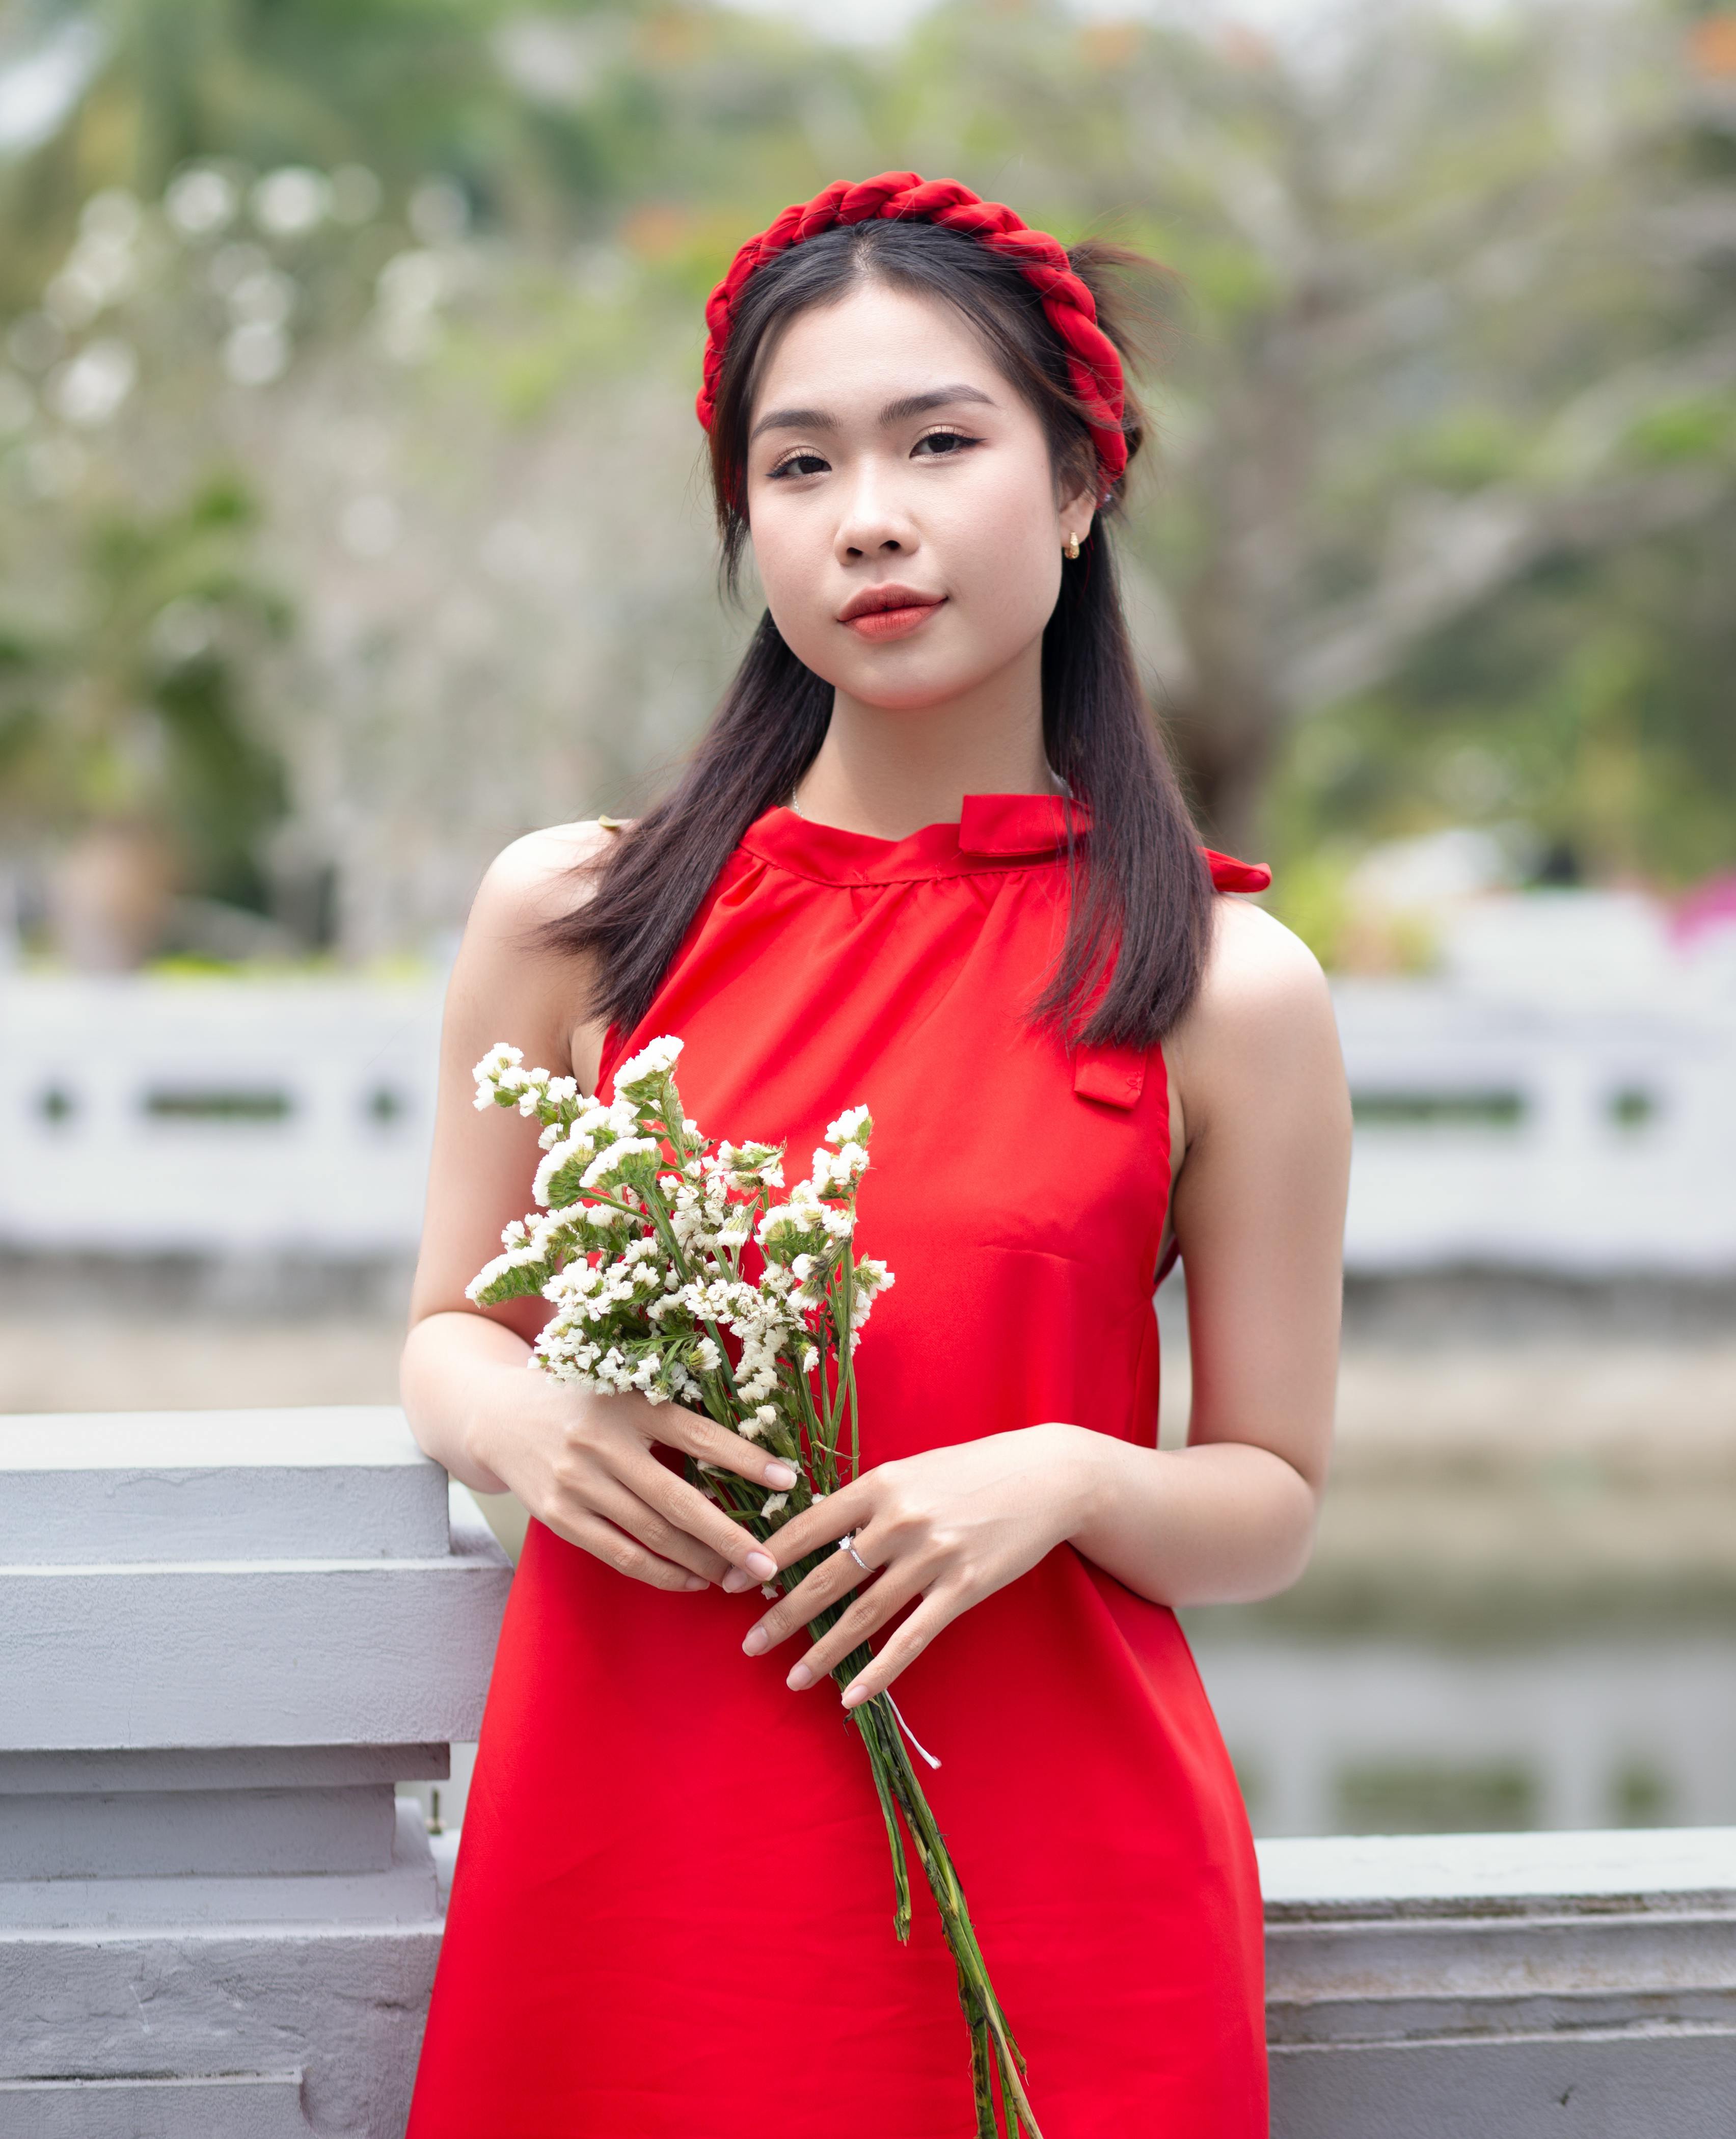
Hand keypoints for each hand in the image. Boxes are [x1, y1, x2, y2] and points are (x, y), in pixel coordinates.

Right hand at [468, 1371, 797, 1593]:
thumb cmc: (586, 1402)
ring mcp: (578, 1483)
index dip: (746, 1459)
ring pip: (653, 1535)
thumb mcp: (629, 1390)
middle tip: (770, 1563)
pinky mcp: (559, 1516)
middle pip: (678, 1500)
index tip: (788, 1482)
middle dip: (730, 1537)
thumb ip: (676, 1415)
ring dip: (702, 1562)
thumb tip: (750, 1454)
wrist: (501, 1417)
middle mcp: (603, 1443)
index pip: (699, 1436)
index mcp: (631, 1404)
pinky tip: (694, 1582)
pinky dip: (661, 1573)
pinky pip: (620, 1555)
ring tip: (740, 1576)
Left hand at [741, 1423, 1102, 1705]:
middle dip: (782, 1615)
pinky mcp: (964, 1587)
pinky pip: (913, 1638)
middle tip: (749, 1645)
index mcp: (879, 1484)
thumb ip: (866, 1500)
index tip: (730, 1583)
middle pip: (826, 1577)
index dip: (765, 1558)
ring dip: (824, 1652)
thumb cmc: (970, 1471)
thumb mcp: (911, 1470)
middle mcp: (900, 1519)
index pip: (807, 1526)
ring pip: (864, 1615)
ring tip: (792, 1679)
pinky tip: (852, 1694)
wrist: (1046, 1476)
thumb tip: (812, 1535)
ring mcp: (933, 1556)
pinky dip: (879, 1670)